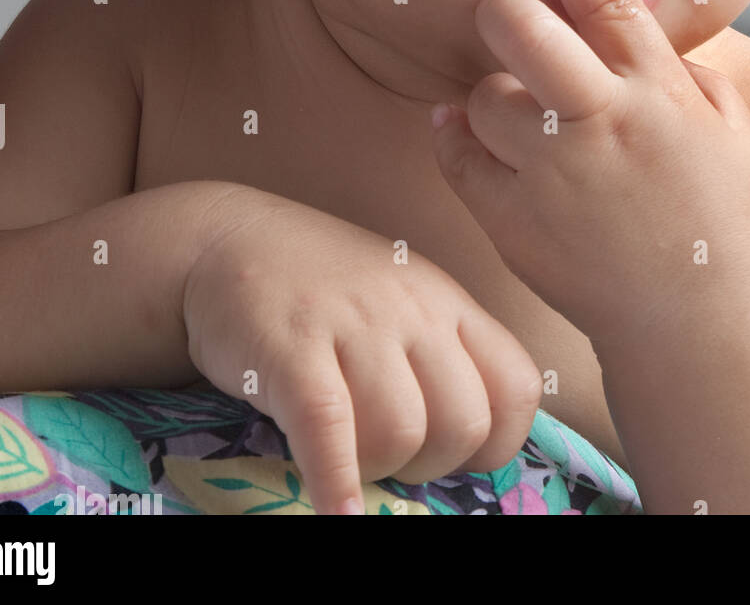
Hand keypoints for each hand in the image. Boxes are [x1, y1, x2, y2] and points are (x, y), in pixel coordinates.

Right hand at [181, 186, 543, 514]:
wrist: (231, 241)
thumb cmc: (325, 287)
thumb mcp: (404, 303)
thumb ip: (442, 357)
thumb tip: (472, 443)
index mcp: (448, 303)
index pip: (517, 386)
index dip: (496, 440)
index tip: (457, 453)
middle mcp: (412, 310)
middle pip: (462, 423)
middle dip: (431, 463)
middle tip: (391, 455)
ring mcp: (353, 325)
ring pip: (399, 434)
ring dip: (375, 469)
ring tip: (347, 455)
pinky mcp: (292, 349)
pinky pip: (330, 429)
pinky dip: (334, 481)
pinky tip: (335, 508)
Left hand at [430, 0, 749, 353]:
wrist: (694, 323)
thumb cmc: (719, 219)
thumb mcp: (734, 131)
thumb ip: (685, 71)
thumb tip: (633, 25)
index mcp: (658, 91)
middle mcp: (601, 122)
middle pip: (520, 27)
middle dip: (504, 9)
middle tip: (508, 20)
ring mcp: (553, 174)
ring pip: (485, 95)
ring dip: (495, 95)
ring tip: (517, 112)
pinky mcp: (513, 221)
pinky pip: (458, 156)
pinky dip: (457, 138)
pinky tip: (471, 133)